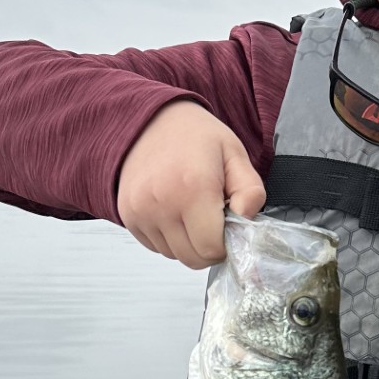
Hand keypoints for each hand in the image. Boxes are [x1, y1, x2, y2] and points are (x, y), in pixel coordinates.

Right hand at [116, 101, 265, 267]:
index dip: (227, 243)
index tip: (228, 225)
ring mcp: (140, 212)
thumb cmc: (195, 136)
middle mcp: (162, 203)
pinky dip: (169, 237)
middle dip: (209, 246)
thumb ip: (250, 191)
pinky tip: (174, 211)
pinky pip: (156, 246)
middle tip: (213, 219)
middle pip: (193, 258)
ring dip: (189, 242)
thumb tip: (247, 220)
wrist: (150, 120)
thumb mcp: (234, 153)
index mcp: (193, 188)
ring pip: (174, 255)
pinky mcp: (128, 216)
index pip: (212, 248)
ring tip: (192, 210)